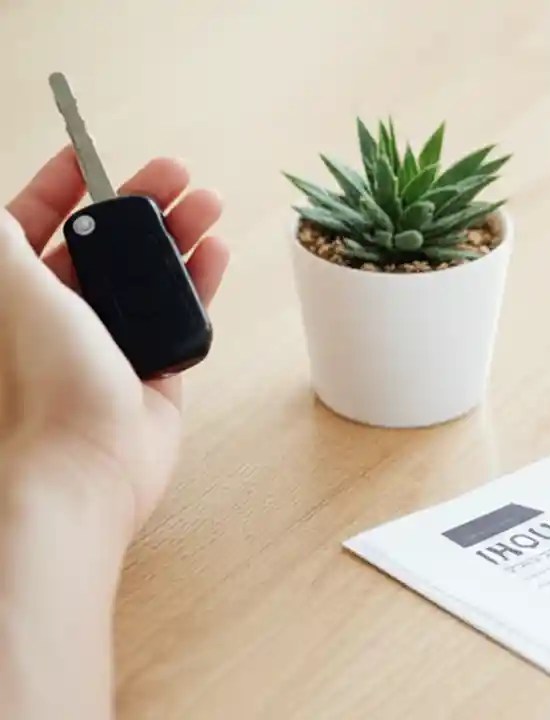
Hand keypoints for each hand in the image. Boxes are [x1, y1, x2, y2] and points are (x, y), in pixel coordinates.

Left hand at [0, 146, 229, 545]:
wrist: (85, 466)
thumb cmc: (40, 380)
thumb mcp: (7, 283)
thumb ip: (5, 236)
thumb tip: (2, 209)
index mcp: (12, 296)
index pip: (28, 224)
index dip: (58, 185)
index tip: (88, 154)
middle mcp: (56, 316)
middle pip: (100, 242)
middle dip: (136, 203)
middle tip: (174, 172)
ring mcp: (107, 342)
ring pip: (146, 273)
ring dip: (177, 234)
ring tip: (210, 203)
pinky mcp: (153, 369)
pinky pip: (180, 311)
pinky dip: (200, 280)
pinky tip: (215, 252)